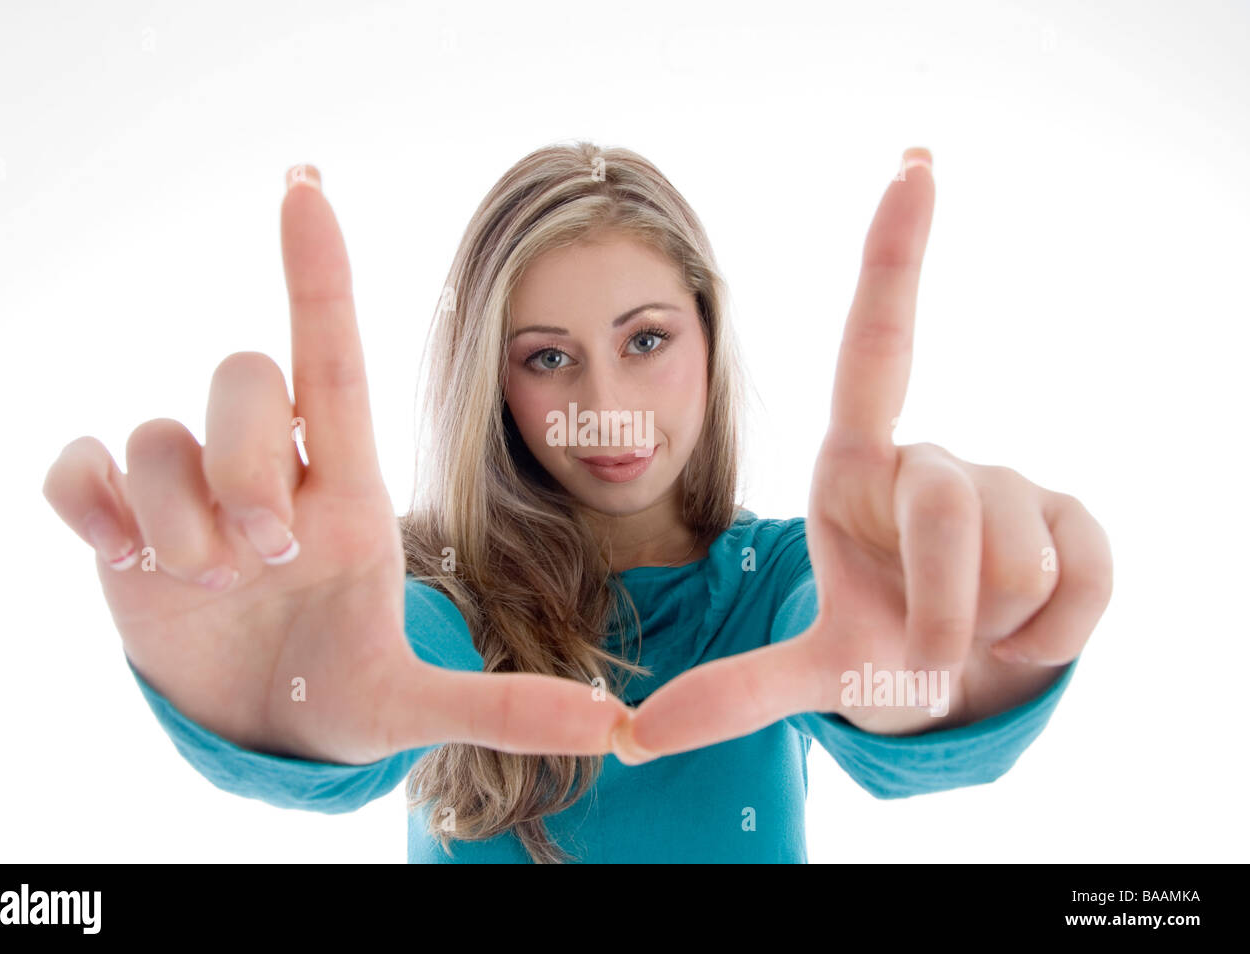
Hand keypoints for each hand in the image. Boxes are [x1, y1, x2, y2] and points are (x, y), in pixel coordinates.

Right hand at [44, 165, 630, 764]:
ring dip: (181, 521)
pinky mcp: (118, 520)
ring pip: (158, 435)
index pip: (331, 352)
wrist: (260, 730)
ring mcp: (187, 493)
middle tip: (270, 559)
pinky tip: (123, 554)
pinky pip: (80, 466)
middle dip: (248, 468)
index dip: (318, 270)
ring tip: (214, 586)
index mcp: (345, 487)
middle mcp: (267, 471)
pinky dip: (90, 503)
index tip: (307, 183)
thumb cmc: (341, 688)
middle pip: (241, 380)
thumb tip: (612, 729)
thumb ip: (505, 707)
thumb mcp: (415, 703)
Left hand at [612, 149, 1112, 763]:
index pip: (874, 347)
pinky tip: (1028, 633)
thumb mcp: (808, 665)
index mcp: (854, 471)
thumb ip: (728, 695)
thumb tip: (629, 738)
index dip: (892, 256)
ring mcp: (1010, 485)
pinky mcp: (1081, 521)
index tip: (915, 162)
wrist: (965, 678)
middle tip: (928, 650)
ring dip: (990, 628)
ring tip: (971, 631)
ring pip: (1016, 554)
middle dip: (940, 613)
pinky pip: (1083, 582)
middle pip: (947, 508)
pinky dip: (1051, 639)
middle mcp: (929, 461)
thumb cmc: (881, 641)